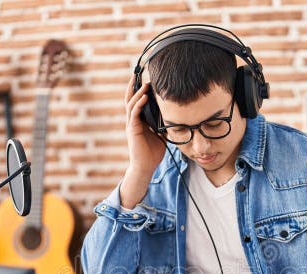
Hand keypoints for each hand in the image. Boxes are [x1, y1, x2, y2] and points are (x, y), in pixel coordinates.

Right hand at [120, 77, 165, 208]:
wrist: (146, 167)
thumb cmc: (153, 153)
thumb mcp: (162, 135)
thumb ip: (164, 125)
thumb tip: (175, 116)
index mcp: (139, 121)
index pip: (138, 101)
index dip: (140, 90)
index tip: (146, 79)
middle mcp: (133, 120)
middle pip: (131, 99)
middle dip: (134, 86)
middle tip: (138, 73)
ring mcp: (131, 124)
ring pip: (132, 103)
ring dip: (137, 92)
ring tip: (144, 82)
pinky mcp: (132, 129)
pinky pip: (134, 113)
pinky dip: (139, 103)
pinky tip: (144, 96)